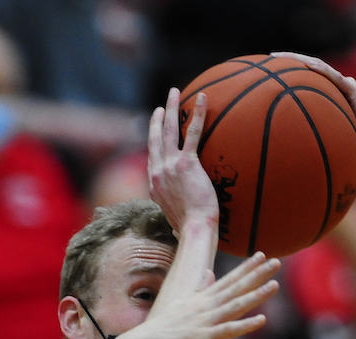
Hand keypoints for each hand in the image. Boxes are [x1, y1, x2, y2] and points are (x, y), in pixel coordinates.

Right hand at [120, 253, 277, 338]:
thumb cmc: (161, 330)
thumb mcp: (181, 304)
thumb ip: (198, 289)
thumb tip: (208, 273)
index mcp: (201, 300)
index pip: (228, 280)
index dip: (246, 268)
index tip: (262, 255)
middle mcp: (205, 307)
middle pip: (235, 288)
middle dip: (257, 275)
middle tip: (276, 262)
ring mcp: (204, 322)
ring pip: (235, 306)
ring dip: (256, 295)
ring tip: (275, 285)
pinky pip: (227, 330)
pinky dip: (245, 325)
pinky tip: (261, 320)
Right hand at [148, 88, 217, 230]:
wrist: (194, 229)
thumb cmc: (190, 229)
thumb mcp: (176, 221)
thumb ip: (176, 212)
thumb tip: (179, 225)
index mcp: (154, 186)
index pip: (152, 158)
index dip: (154, 141)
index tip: (156, 129)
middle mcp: (158, 173)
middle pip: (156, 139)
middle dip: (158, 119)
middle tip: (162, 105)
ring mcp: (170, 167)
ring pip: (169, 131)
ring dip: (171, 108)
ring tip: (174, 92)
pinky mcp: (186, 164)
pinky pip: (193, 134)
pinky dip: (198, 115)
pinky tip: (203, 98)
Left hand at [270, 51, 355, 163]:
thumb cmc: (351, 148)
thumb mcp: (326, 137)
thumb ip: (311, 132)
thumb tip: (285, 142)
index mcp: (333, 94)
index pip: (310, 76)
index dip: (291, 70)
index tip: (270, 67)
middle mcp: (341, 86)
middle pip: (314, 67)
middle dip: (292, 60)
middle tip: (270, 56)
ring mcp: (350, 87)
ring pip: (323, 69)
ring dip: (303, 60)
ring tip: (283, 57)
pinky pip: (337, 79)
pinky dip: (323, 71)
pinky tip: (308, 66)